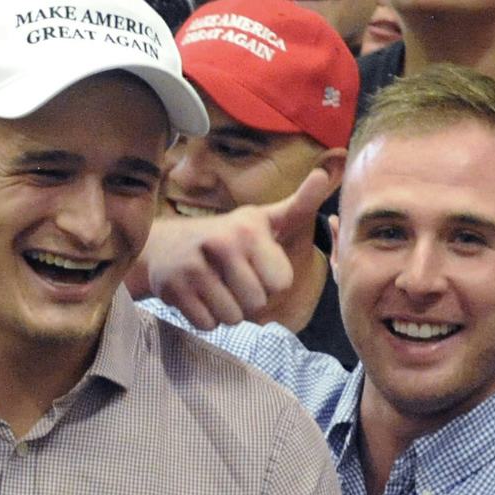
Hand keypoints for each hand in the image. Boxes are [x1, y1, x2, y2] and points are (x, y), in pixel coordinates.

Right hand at [137, 166, 332, 327]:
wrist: (165, 244)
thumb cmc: (226, 235)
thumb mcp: (262, 218)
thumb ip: (298, 204)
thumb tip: (329, 171)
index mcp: (249, 229)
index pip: (281, 283)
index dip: (272, 283)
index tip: (257, 268)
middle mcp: (222, 245)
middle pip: (257, 303)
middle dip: (249, 300)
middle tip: (234, 282)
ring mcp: (195, 268)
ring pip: (232, 317)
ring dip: (228, 312)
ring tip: (217, 290)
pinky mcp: (174, 289)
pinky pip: (207, 323)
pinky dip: (206, 318)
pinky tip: (200, 298)